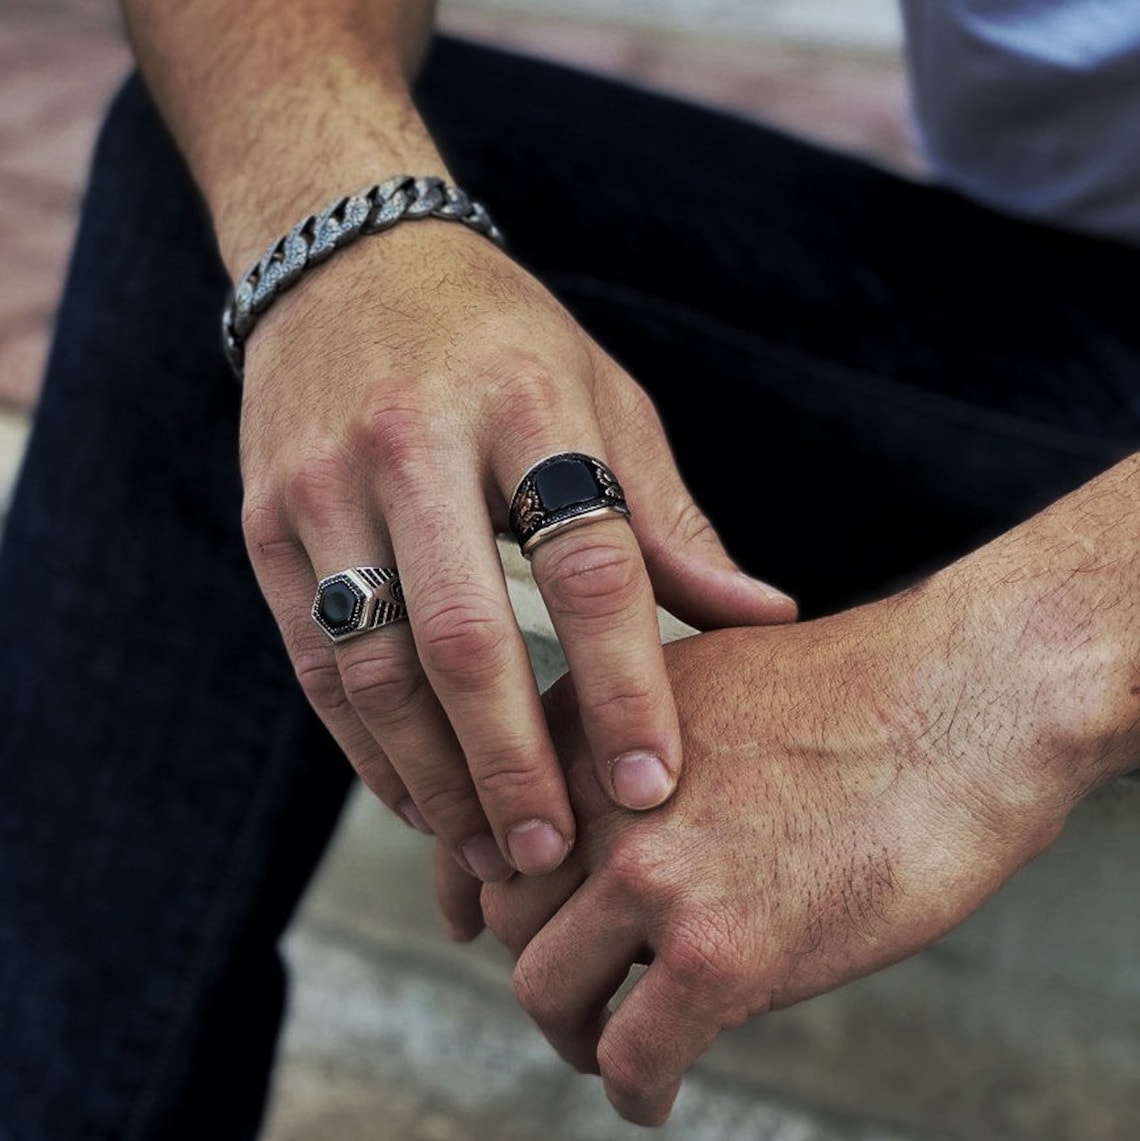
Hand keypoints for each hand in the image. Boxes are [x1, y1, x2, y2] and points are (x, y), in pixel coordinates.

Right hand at [239, 223, 794, 882]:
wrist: (347, 266)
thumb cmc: (504, 345)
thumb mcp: (603, 400)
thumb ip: (670, 523)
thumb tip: (769, 619)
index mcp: (528, 403)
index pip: (589, 566)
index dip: (625, 685)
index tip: (655, 783)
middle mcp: (414, 441)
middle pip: (465, 634)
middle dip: (513, 761)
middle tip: (556, 854)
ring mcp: (324, 482)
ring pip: (375, 665)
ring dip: (434, 775)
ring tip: (490, 849)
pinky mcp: (266, 521)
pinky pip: (316, 659)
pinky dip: (367, 744)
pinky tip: (417, 796)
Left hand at [481, 591, 1083, 1124]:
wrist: (956, 706)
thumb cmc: (846, 693)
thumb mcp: (696, 682)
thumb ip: (627, 745)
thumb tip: (594, 815)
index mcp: (589, 724)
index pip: (487, 824)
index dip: (483, 887)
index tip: (492, 925)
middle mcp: (598, 794)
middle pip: (510, 907)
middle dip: (540, 950)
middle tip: (579, 978)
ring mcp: (653, 872)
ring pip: (546, 986)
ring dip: (572, 1029)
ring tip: (606, 1042)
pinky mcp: (721, 952)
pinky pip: (630, 1055)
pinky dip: (632, 1088)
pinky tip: (654, 1091)